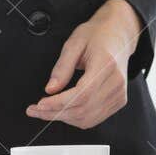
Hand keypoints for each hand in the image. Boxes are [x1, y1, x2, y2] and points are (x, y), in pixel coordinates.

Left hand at [24, 0, 142, 128]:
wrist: (118, 35)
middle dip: (55, 113)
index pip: (82, 94)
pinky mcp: (120, 101)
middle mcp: (116, 82)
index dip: (59, 103)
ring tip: (47, 110)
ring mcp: (120, 93)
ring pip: (87, 119)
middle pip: (83, 109)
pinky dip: (76, 119)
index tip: (40, 104)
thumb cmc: (97, 36)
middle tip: (36, 110)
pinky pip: (94, 119)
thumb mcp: (74, 44)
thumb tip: (50, 89)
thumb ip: (62, 67)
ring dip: (64, 118)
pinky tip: (64, 110)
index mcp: (106, 64)